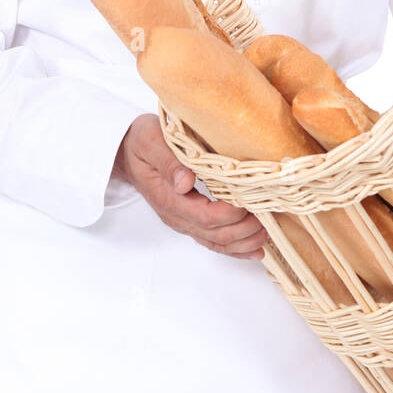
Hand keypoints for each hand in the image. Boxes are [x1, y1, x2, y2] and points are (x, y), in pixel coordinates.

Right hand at [115, 114, 268, 260]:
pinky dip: (234, 248)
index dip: (232, 215)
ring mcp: (182, 220)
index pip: (206, 216)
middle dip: (243, 231)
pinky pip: (211, 240)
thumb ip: (169, 162)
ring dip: (242, 243)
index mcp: (169, 198)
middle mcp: (176, 215)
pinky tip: (252, 250)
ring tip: (265, 237)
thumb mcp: (151, 141)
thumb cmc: (139, 141)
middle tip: (267, 221)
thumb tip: (186, 181)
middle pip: (215, 234)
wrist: (125, 152)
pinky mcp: (187, 219)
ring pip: (215, 241)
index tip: (252, 204)